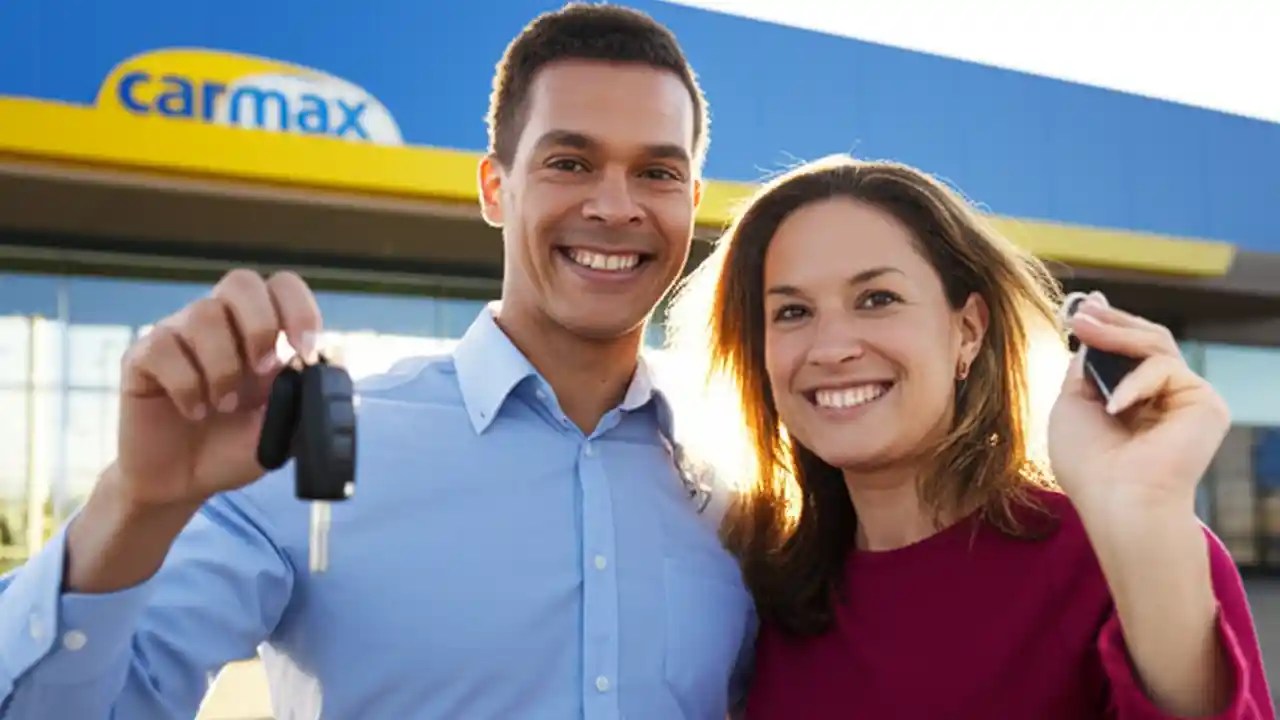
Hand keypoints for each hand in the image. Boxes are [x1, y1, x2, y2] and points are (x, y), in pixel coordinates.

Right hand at [114, 269, 322, 508]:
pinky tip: (193, 411)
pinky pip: (163, 346)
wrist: (182, 483)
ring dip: (223, 367)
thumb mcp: (284, 428)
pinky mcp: (141, 357)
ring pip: (204, 314)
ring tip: (225, 406)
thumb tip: (330, 364)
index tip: (306, 351)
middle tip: (262, 370)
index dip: (300, 309)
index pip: (282, 286)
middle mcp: (220, 323)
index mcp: (261, 333)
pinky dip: (186, 384)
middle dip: (260, 325)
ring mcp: (179, 335)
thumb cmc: (233, 448)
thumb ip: (307, 396)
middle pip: (241, 281)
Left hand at [1047, 293, 1230, 515]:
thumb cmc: (1088, 464)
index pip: (1128, 352)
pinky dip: (1135, 382)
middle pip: (1146, 341)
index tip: (1082, 307)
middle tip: (1082, 310)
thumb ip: (1085, 369)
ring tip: (1085, 328)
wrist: (1117, 502)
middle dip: (1111, 322)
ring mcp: (1187, 399)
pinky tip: (1114, 406)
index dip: (1108, 326)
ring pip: (1156, 344)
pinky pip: (1166, 368)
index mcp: (1135, 399)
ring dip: (1117, 333)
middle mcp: (1165, 397)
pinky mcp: (1206, 404)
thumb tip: (1090, 330)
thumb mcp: (1072, 406)